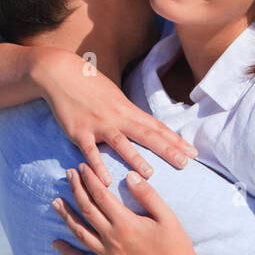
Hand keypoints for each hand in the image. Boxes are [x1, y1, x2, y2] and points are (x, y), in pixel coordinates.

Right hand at [30, 48, 196, 184]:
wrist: (61, 74)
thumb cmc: (89, 85)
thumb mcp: (115, 97)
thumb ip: (128, 114)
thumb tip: (144, 126)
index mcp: (128, 109)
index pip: (157, 126)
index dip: (175, 140)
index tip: (193, 152)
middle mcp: (117, 117)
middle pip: (147, 135)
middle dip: (167, 150)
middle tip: (185, 164)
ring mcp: (98, 124)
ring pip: (120, 143)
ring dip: (135, 159)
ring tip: (149, 175)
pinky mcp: (79, 131)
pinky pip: (90, 151)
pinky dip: (98, 166)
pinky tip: (104, 180)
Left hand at [51, 162, 200, 254]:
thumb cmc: (176, 246)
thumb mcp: (167, 216)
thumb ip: (147, 195)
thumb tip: (129, 176)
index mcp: (125, 222)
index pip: (100, 194)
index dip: (89, 179)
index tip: (82, 166)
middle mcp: (111, 239)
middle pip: (86, 209)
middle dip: (76, 189)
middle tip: (68, 175)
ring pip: (79, 232)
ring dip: (66, 215)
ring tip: (56, 202)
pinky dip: (67, 252)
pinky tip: (56, 243)